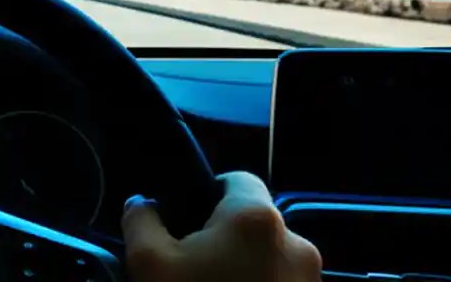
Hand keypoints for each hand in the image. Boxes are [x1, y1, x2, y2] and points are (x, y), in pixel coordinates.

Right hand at [121, 172, 321, 281]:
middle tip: (190, 267)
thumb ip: (141, 221)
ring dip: (243, 269)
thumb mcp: (150, 265)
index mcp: (255, 218)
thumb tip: (142, 204)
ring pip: (268, 258)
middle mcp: (295, 243)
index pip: (237, 178)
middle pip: (252, 223)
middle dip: (222, 239)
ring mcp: (309, 281)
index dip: (207, 192)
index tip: (185, 218)